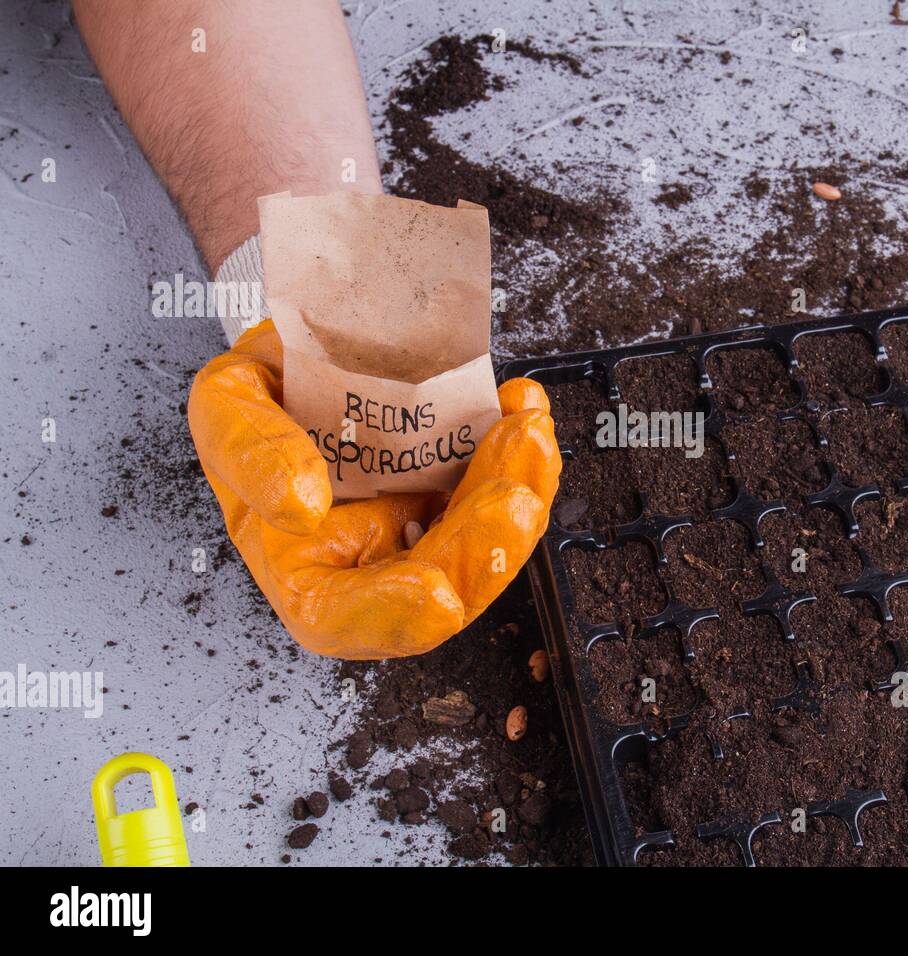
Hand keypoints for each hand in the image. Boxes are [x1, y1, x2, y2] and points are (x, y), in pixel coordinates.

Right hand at [187, 320, 560, 658]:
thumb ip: (248, 452)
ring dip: (517, 493)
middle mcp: (370, 560)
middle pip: (440, 586)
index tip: (435, 594)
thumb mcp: (226, 402)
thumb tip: (302, 505)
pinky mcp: (462, 494)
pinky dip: (523, 457)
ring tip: (524, 431)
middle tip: (510, 494)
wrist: (305, 349)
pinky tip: (522, 409)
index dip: (390, 617)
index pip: (338, 619)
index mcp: (298, 562)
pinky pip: (502, 493)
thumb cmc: (261, 391)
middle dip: (484, 549)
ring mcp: (423, 529)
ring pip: (486, 544)